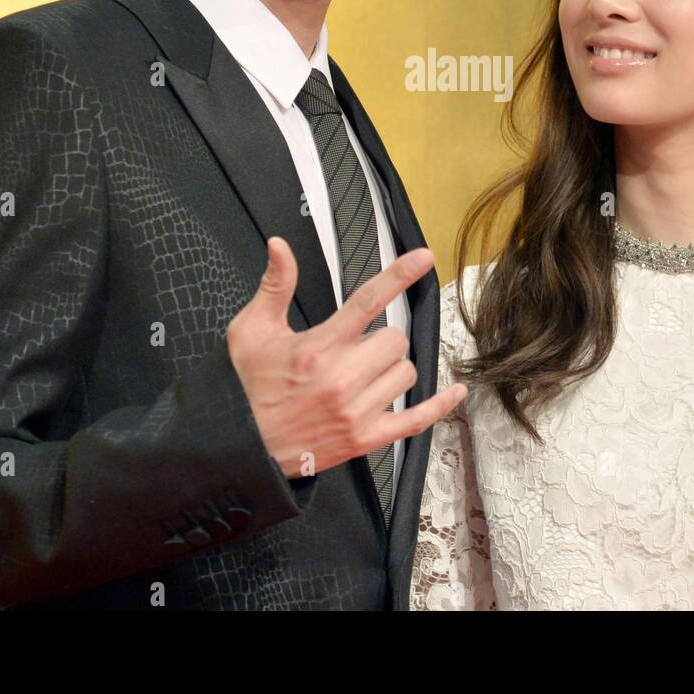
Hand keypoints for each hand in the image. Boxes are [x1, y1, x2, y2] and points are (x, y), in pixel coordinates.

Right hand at [225, 236, 467, 477]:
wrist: (237, 447)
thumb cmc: (245, 388)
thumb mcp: (251, 331)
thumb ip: (275, 286)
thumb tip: (280, 246)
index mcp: (318, 347)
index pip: (368, 301)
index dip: (399, 275)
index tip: (423, 257)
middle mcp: (342, 379)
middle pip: (394, 339)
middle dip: (380, 338)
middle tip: (354, 348)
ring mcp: (357, 411)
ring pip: (406, 373)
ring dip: (392, 367)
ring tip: (363, 374)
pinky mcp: (365, 439)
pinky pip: (416, 420)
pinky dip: (440, 406)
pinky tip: (456, 392)